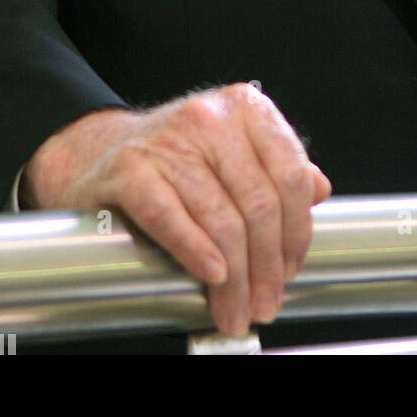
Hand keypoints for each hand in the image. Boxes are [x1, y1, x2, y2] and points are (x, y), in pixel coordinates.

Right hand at [19, 84, 331, 334]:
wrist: (98, 152)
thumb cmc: (175, 156)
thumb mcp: (234, 149)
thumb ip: (276, 165)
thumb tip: (319, 190)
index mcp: (246, 107)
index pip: (290, 174)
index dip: (296, 231)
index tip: (292, 268)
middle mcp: (211, 117)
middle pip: (258, 203)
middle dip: (266, 265)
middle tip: (266, 302)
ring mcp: (169, 140)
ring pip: (220, 217)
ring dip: (234, 277)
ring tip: (236, 308)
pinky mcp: (130, 168)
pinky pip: (171, 216)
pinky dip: (195, 250)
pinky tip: (212, 275)